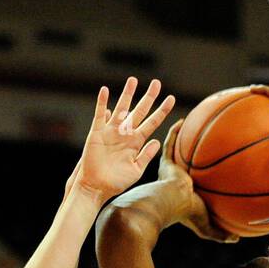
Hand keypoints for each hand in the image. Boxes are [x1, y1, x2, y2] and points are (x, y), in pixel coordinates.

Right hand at [71, 77, 175, 203]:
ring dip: (127, 95)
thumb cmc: (117, 182)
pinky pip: (100, 115)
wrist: (97, 187)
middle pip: (139, 111)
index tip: (171, 99)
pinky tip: (105, 91)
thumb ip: (146, 156)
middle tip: (157, 83)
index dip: (161, 111)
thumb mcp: (136, 170)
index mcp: (136, 142)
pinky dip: (102, 103)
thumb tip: (156, 141)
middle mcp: (125, 134)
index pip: (152, 123)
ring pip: (121, 108)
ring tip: (133, 80)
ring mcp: (111, 131)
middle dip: (148, 97)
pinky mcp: (97, 133)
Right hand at [156, 121, 238, 242]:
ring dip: (183, 141)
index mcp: (185, 196)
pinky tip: (184, 120)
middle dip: (192, 159)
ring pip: (177, 153)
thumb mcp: (207, 228)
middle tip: (204, 149)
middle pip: (186, 167)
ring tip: (193, 128)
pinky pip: (171, 143)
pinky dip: (175, 132)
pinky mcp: (166, 162)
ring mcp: (170, 171)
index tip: (211, 175)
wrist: (171, 204)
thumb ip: (220, 233)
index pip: (195, 187)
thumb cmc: (188, 216)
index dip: (201, 182)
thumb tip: (237, 239)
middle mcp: (176, 182)